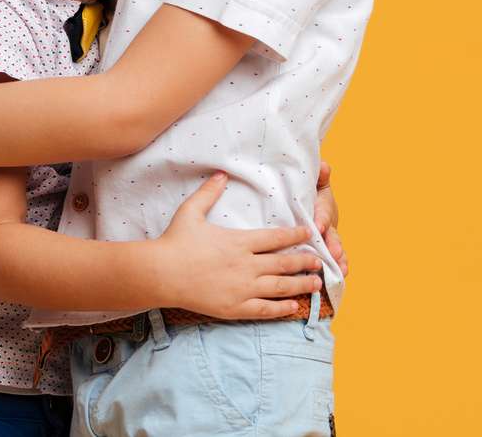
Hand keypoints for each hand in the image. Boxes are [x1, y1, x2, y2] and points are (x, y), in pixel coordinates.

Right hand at [155, 172, 323, 319]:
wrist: (161, 274)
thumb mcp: (191, 212)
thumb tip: (221, 173)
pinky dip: (282, 308)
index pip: (276, 238)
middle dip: (305, 262)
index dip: (295, 236)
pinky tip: (294, 307)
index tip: (309, 234)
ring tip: (316, 283)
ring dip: (301, 285)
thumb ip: (209, 193)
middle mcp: (246, 265)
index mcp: (239, 241)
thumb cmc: (175, 242)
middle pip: (284, 263)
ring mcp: (242, 288)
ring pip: (280, 287)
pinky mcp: (235, 307)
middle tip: (320, 261)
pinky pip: (265, 309)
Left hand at [313, 160, 348, 276]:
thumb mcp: (312, 184)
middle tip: (334, 253)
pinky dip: (334, 273)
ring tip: (341, 272)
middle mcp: (328, 228)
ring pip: (336, 253)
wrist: (305, 204)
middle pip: (334, 237)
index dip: (322, 218)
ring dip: (339, 262)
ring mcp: (327, 242)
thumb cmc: (307, 195)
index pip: (324, 213)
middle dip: (335, 245)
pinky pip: (331, 264)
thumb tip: (324, 166)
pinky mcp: (322, 254)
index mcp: (323, 209)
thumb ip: (318, 176)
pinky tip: (333, 283)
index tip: (319, 225)